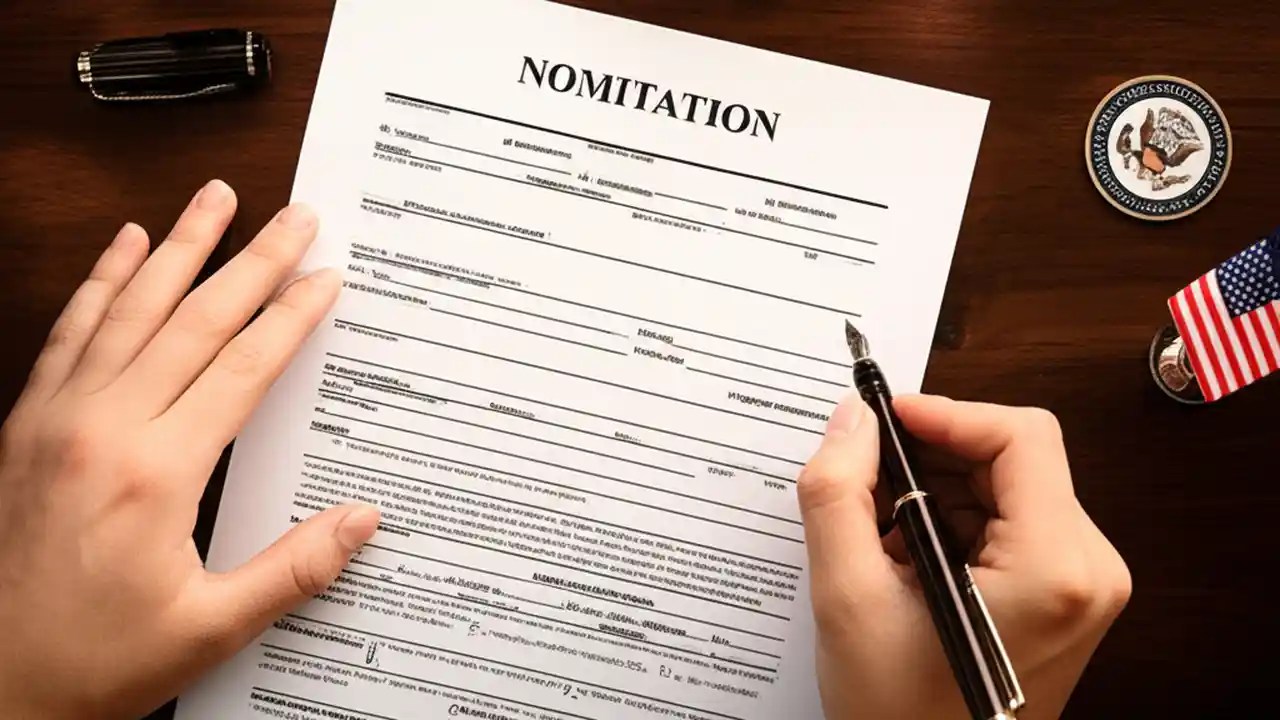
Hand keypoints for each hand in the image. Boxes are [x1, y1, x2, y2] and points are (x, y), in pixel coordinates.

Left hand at [0, 180, 379, 718]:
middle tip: (294, 216)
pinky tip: (124, 245)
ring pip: (130, 310)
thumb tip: (361, 522)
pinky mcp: (25, 424)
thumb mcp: (208, 628)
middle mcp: (102, 428)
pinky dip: (101, 283)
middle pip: (194, 321)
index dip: (291, 317)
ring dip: (178, 248)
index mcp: (156, 472)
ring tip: (213, 199)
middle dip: (252, 262)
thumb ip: (292, 570)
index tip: (325, 278)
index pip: (243, 368)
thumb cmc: (93, 661)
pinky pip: (70, 332)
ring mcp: (56, 418)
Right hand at [797, 394, 1130, 719]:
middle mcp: (1088, 570)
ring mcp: (1082, 583)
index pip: (1020, 437)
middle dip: (930, 458)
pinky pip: (1009, 521)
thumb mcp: (849, 600)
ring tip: (879, 536)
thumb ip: (838, 495)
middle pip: (1012, 457)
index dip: (946, 414)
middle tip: (866, 480)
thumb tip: (852, 421)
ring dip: (935, 491)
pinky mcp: (1064, 593)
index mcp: (1056, 569)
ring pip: (1006, 485)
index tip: (886, 419)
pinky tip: (904, 558)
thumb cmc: (902, 718)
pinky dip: (951, 520)